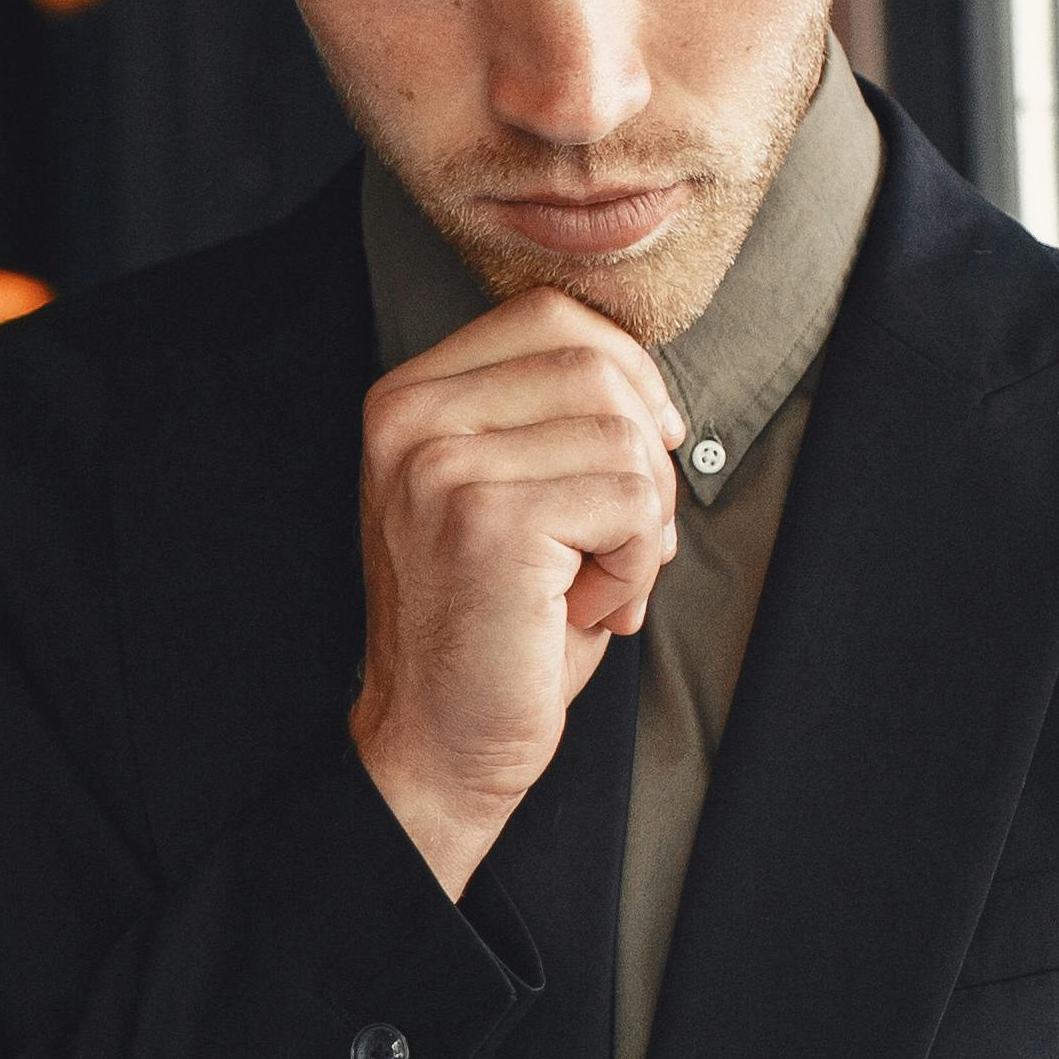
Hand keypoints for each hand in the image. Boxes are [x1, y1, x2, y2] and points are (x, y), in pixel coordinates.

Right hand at [351, 289, 685, 896]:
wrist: (439, 742)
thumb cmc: (495, 624)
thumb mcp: (510, 492)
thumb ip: (551, 418)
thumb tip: (651, 386)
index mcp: (407, 399)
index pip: (550, 316)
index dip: (626, 375)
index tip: (639, 450)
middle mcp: (409, 419)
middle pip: (596, 367)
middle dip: (644, 455)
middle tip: (623, 538)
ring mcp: (441, 466)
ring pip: (624, 435)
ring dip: (644, 520)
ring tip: (596, 580)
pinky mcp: (487, 520)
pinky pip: (631, 500)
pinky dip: (637, 563)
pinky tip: (588, 606)